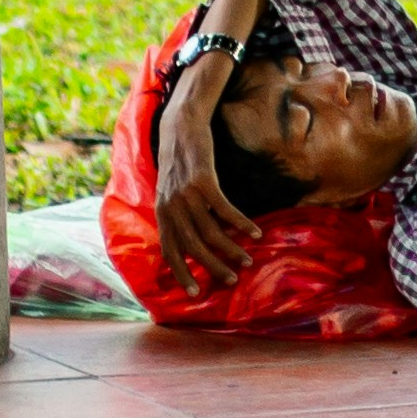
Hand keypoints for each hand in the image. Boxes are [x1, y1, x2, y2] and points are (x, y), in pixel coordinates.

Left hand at [153, 85, 254, 290]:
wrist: (180, 124)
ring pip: (210, 231)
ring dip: (231, 249)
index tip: (195, 293)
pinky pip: (224, 209)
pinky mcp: (203, 180)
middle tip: (232, 280)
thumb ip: (177, 213)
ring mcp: (185, 194)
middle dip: (213, 267)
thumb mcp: (171, 189)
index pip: (170, 251)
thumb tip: (193, 239)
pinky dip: (240, 223)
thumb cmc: (179, 158)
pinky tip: (255, 232)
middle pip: (193, 247)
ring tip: (248, 259)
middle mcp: (170, 206)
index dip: (181, 273)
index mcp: (161, 212)